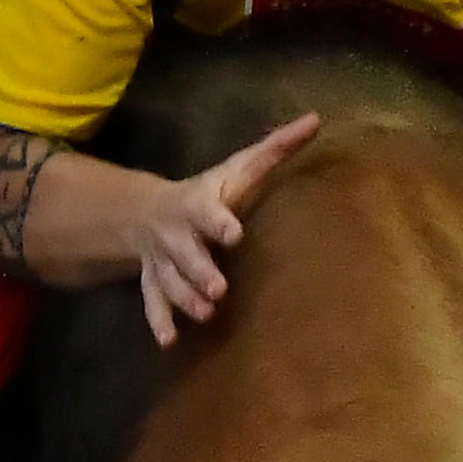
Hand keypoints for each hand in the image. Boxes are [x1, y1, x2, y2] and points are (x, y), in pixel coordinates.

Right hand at [131, 114, 318, 345]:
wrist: (146, 212)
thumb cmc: (210, 192)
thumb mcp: (237, 168)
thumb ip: (275, 148)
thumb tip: (316, 120)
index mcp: (198, 205)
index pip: (206, 212)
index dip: (218, 222)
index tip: (233, 234)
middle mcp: (176, 234)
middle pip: (186, 253)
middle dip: (199, 270)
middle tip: (218, 289)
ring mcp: (162, 261)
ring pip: (169, 281)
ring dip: (185, 298)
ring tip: (206, 314)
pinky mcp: (154, 282)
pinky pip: (152, 302)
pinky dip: (159, 321)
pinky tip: (169, 342)